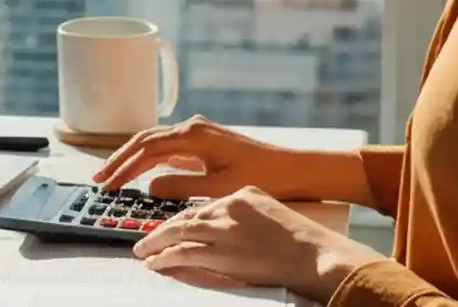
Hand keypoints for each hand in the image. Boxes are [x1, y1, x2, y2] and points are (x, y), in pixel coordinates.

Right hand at [92, 115, 301, 199]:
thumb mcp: (217, 188)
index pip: (146, 150)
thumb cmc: (260, 176)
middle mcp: (192, 128)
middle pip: (144, 140)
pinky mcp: (203, 141)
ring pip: (154, 142)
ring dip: (133, 158)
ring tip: (113, 175)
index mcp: (192, 136)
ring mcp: (197, 132)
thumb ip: (180, 186)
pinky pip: (168, 147)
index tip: (107, 184)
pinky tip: (142, 171)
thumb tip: (148, 186)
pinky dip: (150, 158)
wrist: (291, 168)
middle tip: (99, 179)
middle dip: (120, 159)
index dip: (123, 167)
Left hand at [133, 185, 386, 302]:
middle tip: (145, 238)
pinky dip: (165, 258)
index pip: (204, 206)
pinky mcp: (222, 251)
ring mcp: (224, 229)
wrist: (316, 255)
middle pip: (187, 217)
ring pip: (179, 232)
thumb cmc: (302, 242)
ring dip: (156, 243)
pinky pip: (184, 253)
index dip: (184, 219)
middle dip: (163, 229)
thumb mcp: (271, 216)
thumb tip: (223, 232)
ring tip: (142, 251)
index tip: (170, 227)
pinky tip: (154, 263)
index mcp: (243, 194)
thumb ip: (246, 218)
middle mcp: (230, 206)